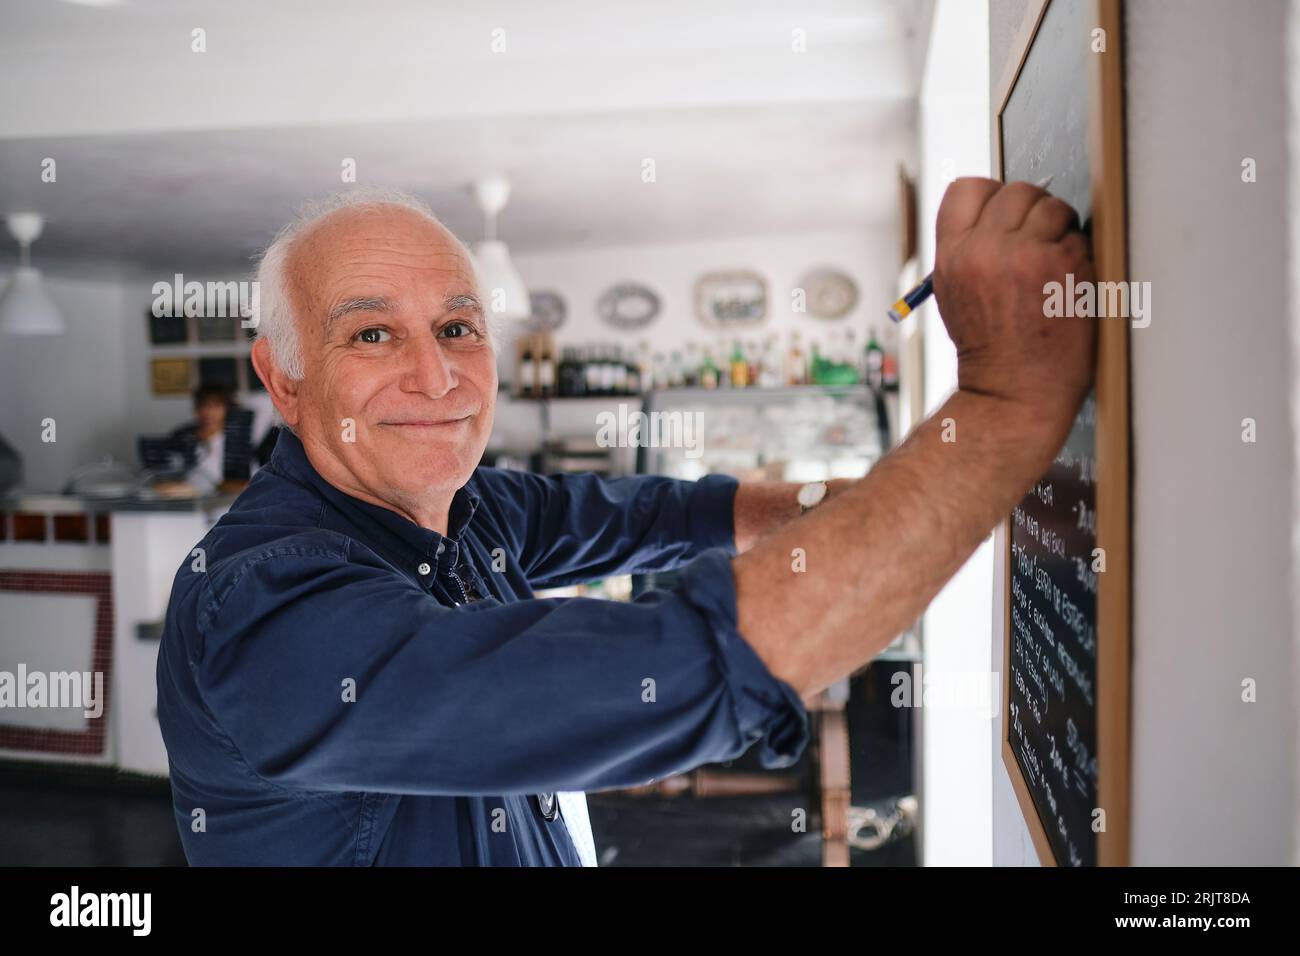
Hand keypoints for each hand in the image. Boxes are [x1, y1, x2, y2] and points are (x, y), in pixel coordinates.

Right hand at [932, 177, 1096, 426]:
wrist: (1013, 392)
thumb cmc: (989, 348)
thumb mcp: (954, 293)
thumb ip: (968, 249)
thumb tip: (1000, 213)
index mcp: (953, 255)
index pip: (969, 188)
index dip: (991, 198)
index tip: (1003, 219)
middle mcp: (986, 250)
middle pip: (1016, 190)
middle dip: (1031, 213)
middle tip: (1034, 248)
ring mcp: (1028, 255)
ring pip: (1053, 206)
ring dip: (1059, 230)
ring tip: (1051, 268)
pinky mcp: (1066, 265)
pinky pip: (1080, 237)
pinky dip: (1078, 257)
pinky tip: (1066, 286)